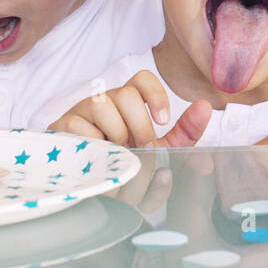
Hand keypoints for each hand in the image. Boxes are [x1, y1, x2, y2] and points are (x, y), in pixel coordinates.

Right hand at [49, 71, 212, 148]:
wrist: (89, 188)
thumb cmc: (125, 164)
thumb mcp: (159, 152)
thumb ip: (184, 133)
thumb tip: (205, 107)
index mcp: (129, 104)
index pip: (141, 79)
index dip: (155, 95)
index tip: (164, 122)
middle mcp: (106, 101)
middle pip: (126, 94)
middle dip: (139, 127)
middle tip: (138, 148)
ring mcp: (82, 111)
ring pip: (103, 106)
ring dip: (116, 137)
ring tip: (115, 155)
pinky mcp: (62, 126)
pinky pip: (79, 125)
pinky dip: (92, 145)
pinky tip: (94, 158)